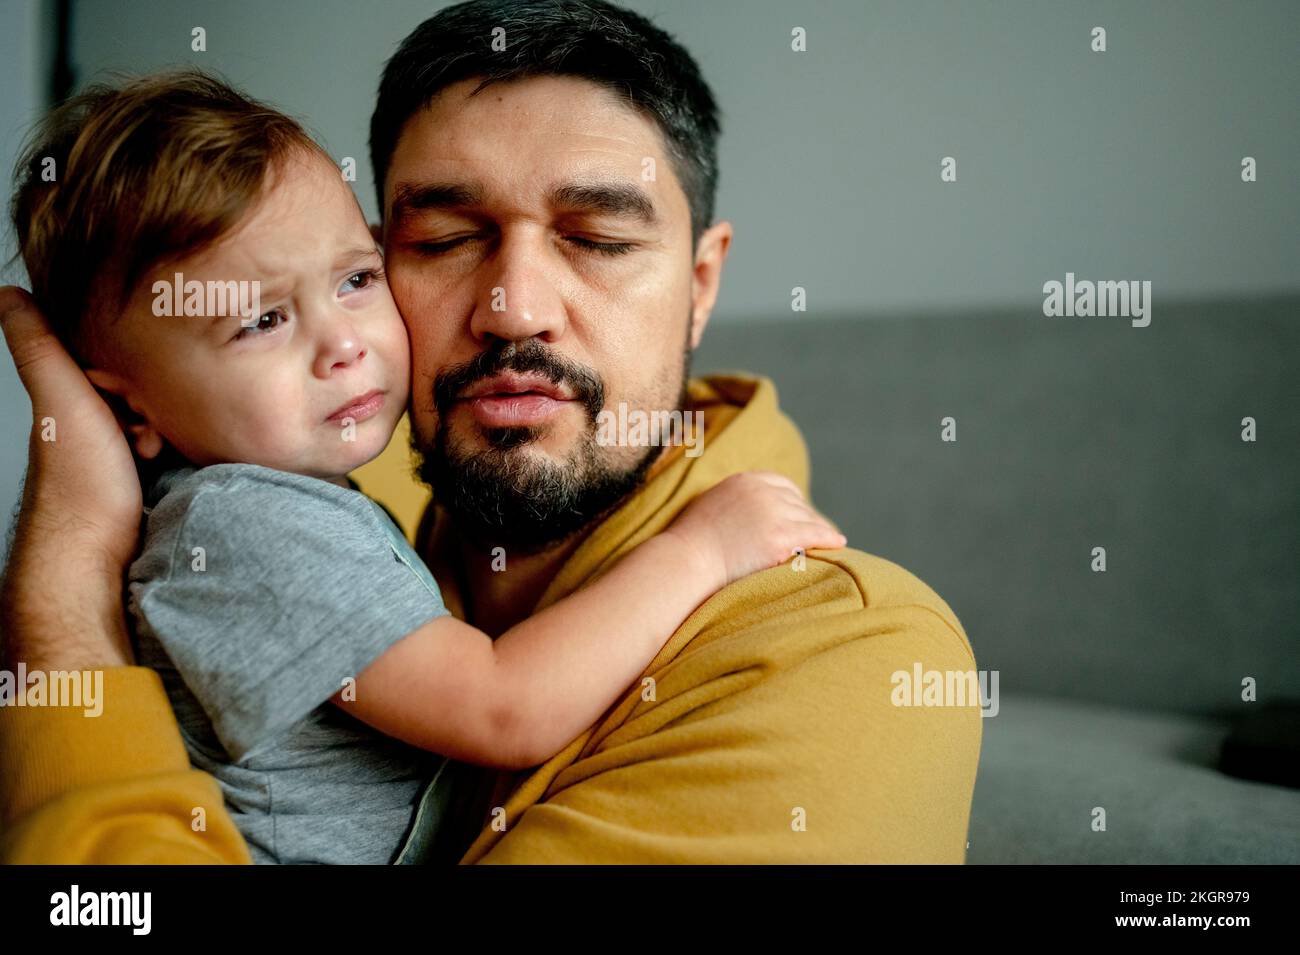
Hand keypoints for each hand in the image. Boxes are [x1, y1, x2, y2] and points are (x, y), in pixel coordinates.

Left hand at [0, 286, 141, 668]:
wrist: (94, 558)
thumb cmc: (77, 486)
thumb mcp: (62, 401)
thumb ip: (41, 348)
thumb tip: (11, 295)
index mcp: (62, 402)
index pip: (100, 355)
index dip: (121, 356)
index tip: (132, 371)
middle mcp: (83, 427)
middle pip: (129, 385)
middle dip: (147, 391)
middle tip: (148, 411)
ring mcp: (107, 456)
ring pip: (148, 416)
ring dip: (161, 421)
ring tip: (158, 438)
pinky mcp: (134, 482)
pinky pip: (162, 448)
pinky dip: (169, 448)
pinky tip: (168, 458)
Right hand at [665, 471, 846, 588]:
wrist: (686, 562)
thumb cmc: (692, 545)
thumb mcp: (713, 507)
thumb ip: (735, 503)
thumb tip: (748, 513)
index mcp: (744, 480)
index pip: (781, 485)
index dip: (793, 501)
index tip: (800, 513)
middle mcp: (761, 491)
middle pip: (797, 502)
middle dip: (806, 517)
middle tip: (817, 532)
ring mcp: (773, 513)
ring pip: (808, 518)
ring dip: (818, 530)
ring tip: (829, 540)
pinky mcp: (781, 536)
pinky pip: (815, 534)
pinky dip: (829, 538)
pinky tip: (838, 543)